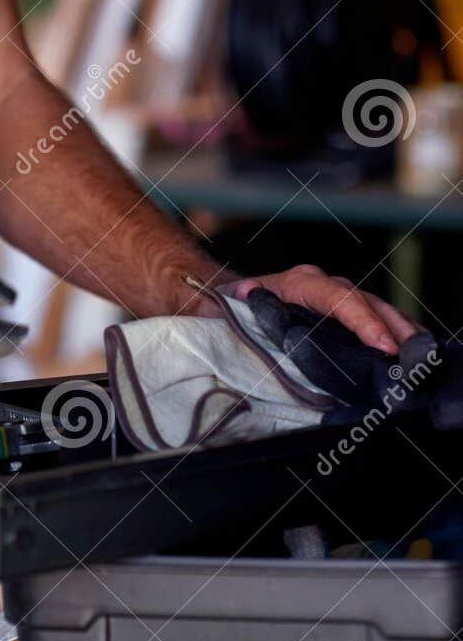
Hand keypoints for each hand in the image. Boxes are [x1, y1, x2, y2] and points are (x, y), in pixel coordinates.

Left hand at [218, 262, 418, 354]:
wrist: (223, 297)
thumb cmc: (225, 305)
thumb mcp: (227, 307)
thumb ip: (238, 308)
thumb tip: (246, 301)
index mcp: (297, 283)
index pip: (335, 296)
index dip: (360, 319)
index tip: (380, 344)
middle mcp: (321, 286)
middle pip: (363, 302)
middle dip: (390, 328)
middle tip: (408, 357)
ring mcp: (334, 299)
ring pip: (373, 309)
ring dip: (396, 331)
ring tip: (418, 356)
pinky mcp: (340, 315)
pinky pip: (371, 319)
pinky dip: (391, 333)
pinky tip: (407, 353)